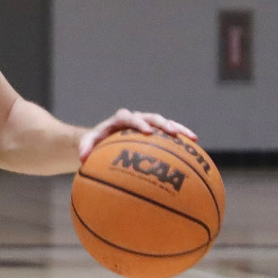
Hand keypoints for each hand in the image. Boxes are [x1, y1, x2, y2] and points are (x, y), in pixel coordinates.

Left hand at [76, 108, 197, 161]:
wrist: (105, 138)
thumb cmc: (96, 142)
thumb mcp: (88, 144)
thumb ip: (85, 148)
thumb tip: (82, 159)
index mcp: (120, 119)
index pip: (130, 118)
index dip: (139, 123)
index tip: (146, 132)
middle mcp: (136, 118)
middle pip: (152, 117)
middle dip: (163, 124)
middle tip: (172, 132)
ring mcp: (147, 124)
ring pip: (165, 123)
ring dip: (178, 129)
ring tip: (192, 138)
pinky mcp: (155, 131)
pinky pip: (170, 134)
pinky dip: (181, 139)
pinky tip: (195, 147)